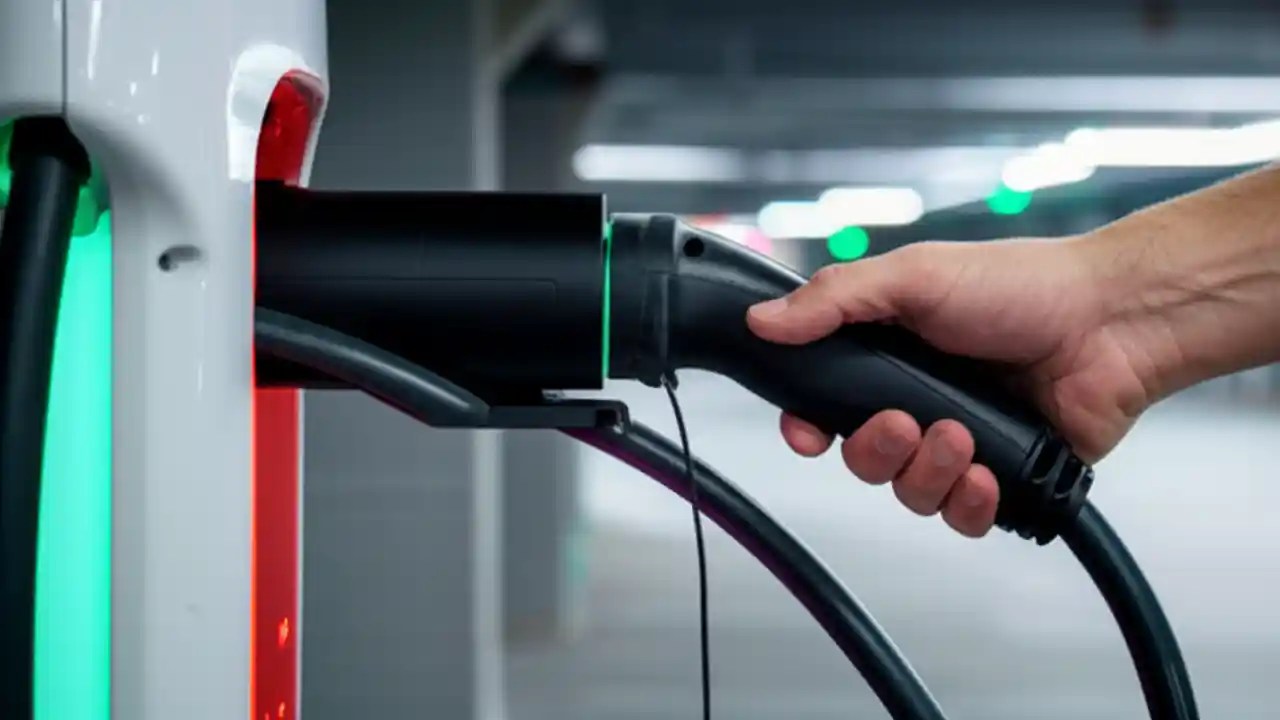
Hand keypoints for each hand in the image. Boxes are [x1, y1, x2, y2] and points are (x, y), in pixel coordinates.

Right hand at [746, 238, 1157, 537]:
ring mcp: (961, 443)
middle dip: (876, 450)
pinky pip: (963, 516)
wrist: (1110, 321)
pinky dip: (968, 503)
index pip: (823, 406)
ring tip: (962, 439)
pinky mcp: (1004, 475)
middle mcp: (918, 403)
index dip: (807, 427)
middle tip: (904, 422)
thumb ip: (834, 301)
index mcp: (888, 357)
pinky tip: (984, 476)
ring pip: (908, 492)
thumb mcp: (914, 276)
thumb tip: (763, 321)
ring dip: (927, 472)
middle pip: (861, 459)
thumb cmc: (1020, 286)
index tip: (807, 432)